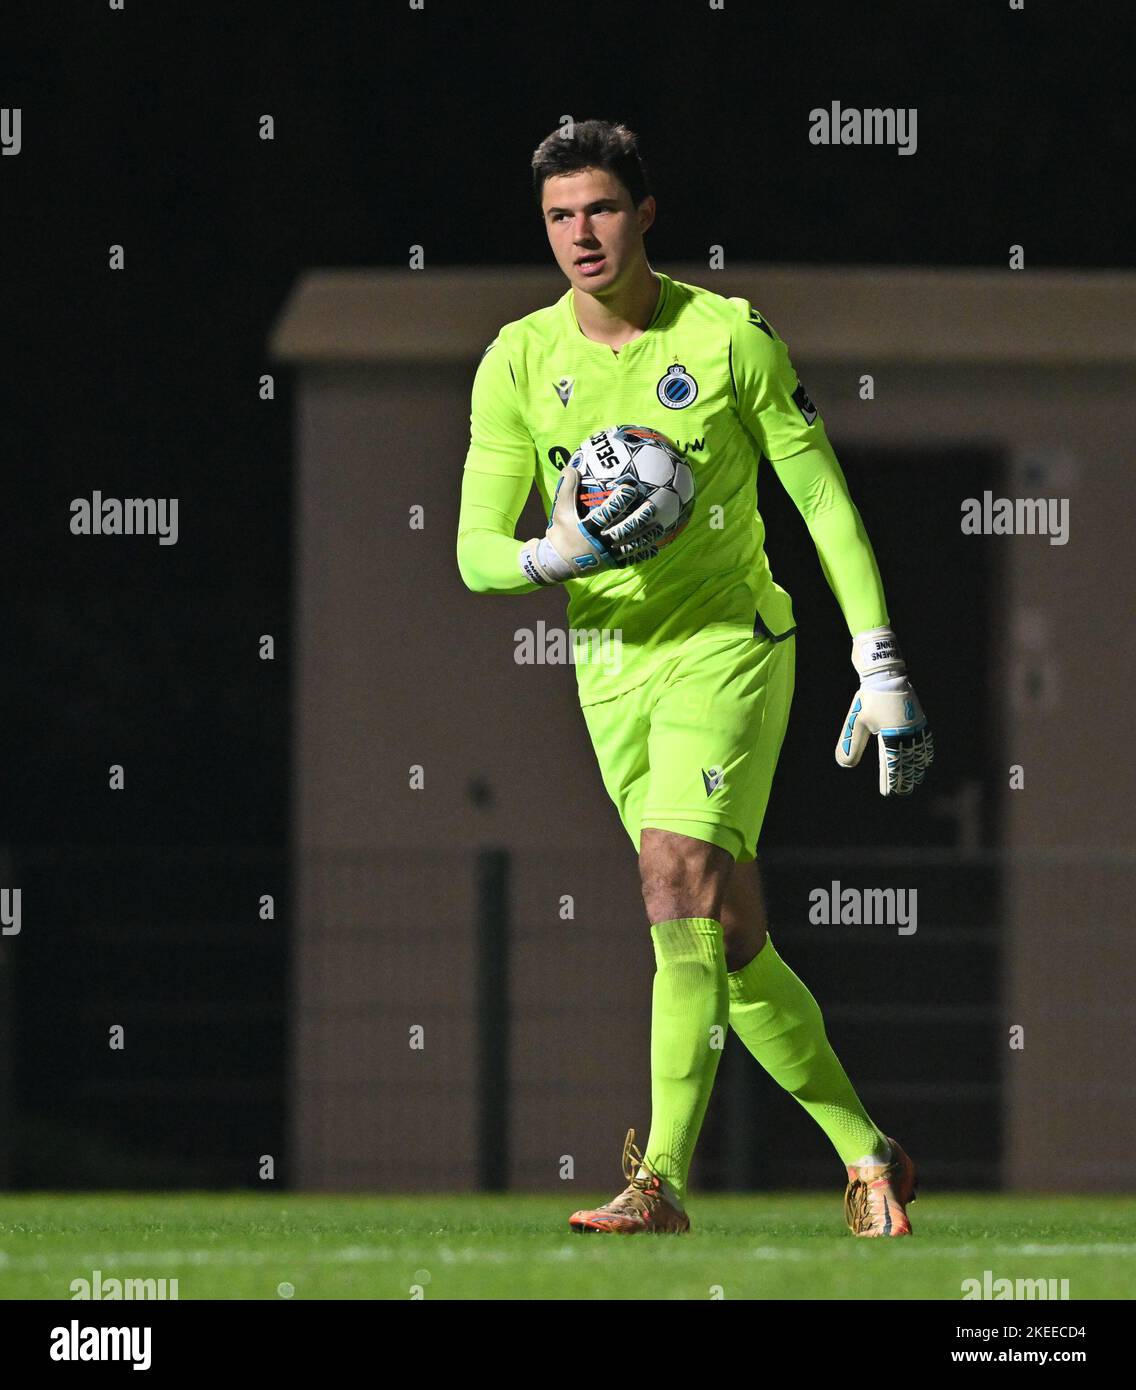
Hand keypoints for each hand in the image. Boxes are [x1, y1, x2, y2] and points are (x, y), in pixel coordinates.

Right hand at [519, 465, 657, 584]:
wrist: (557, 563)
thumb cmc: (560, 533)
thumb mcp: (560, 510)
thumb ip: (566, 488)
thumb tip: (571, 467)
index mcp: (587, 529)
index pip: (606, 514)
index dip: (619, 502)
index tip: (631, 490)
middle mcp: (599, 543)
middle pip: (623, 531)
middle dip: (639, 519)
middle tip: (652, 507)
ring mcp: (606, 556)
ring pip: (630, 547)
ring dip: (646, 537)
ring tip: (660, 527)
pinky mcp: (610, 564)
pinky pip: (629, 560)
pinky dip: (642, 555)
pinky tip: (655, 548)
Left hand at [835, 627, 933, 795]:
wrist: (885, 674)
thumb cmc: (869, 699)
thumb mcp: (857, 722)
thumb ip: (851, 744)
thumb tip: (844, 765)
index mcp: (892, 734)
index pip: (892, 763)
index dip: (890, 779)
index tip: (888, 792)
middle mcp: (908, 732)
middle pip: (907, 761)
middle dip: (904, 778)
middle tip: (901, 792)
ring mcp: (916, 725)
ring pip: (919, 752)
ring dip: (916, 768)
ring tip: (914, 781)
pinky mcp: (919, 718)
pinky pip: (926, 740)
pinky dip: (926, 752)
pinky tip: (926, 761)